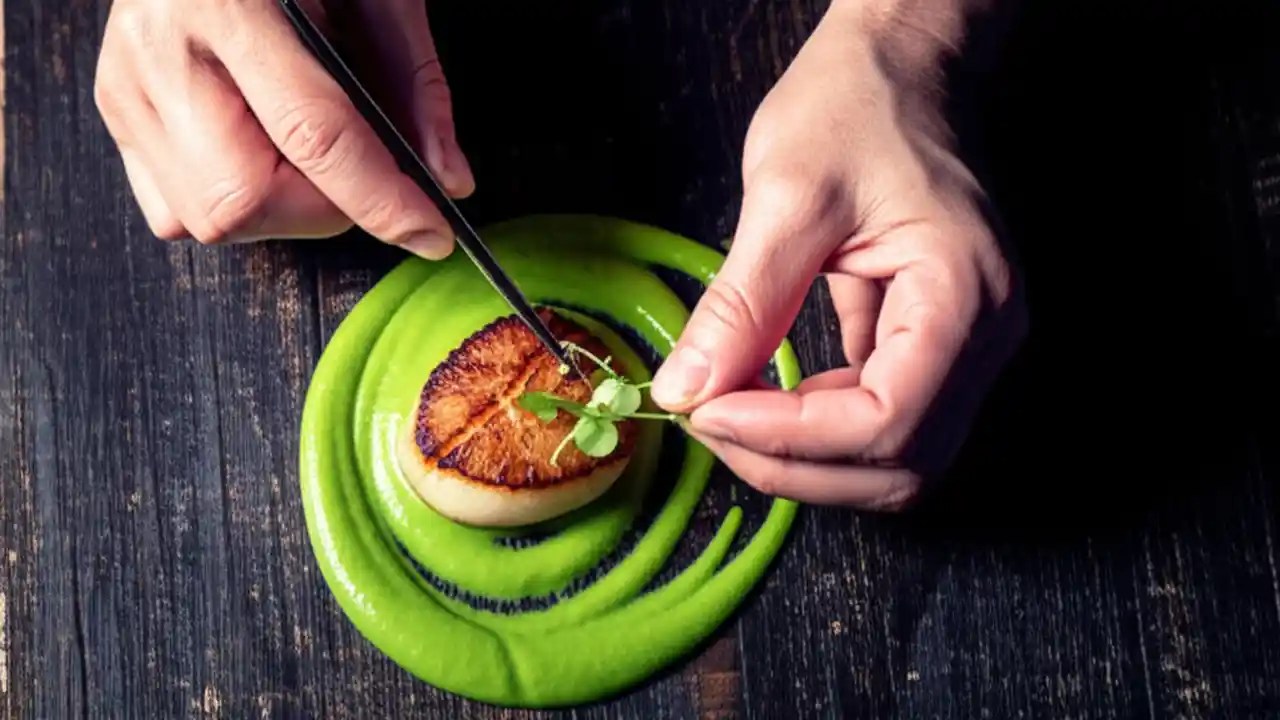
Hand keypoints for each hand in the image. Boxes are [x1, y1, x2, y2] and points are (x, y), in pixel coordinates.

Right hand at [93, 0, 471, 257]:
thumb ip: (415, 83)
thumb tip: (448, 179)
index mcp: (227, 2)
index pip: (313, 134)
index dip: (381, 200)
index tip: (431, 233)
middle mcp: (160, 49)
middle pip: (244, 198)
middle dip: (323, 210)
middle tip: (358, 178)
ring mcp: (125, 86)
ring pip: (208, 219)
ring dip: (282, 212)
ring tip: (307, 159)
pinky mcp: (115, 113)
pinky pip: (174, 214)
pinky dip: (236, 207)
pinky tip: (259, 155)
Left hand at [651, 2, 1025, 509]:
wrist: (899, 68)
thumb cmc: (857, 105)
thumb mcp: (786, 196)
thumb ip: (740, 305)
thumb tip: (685, 391)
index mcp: (963, 295)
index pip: (888, 421)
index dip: (791, 439)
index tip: (710, 412)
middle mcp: (986, 335)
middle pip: (901, 463)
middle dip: (796, 463)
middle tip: (712, 423)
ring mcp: (969, 345)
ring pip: (898, 459)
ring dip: (809, 459)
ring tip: (735, 414)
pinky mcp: (937, 344)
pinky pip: (887, 422)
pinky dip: (822, 431)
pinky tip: (768, 399)